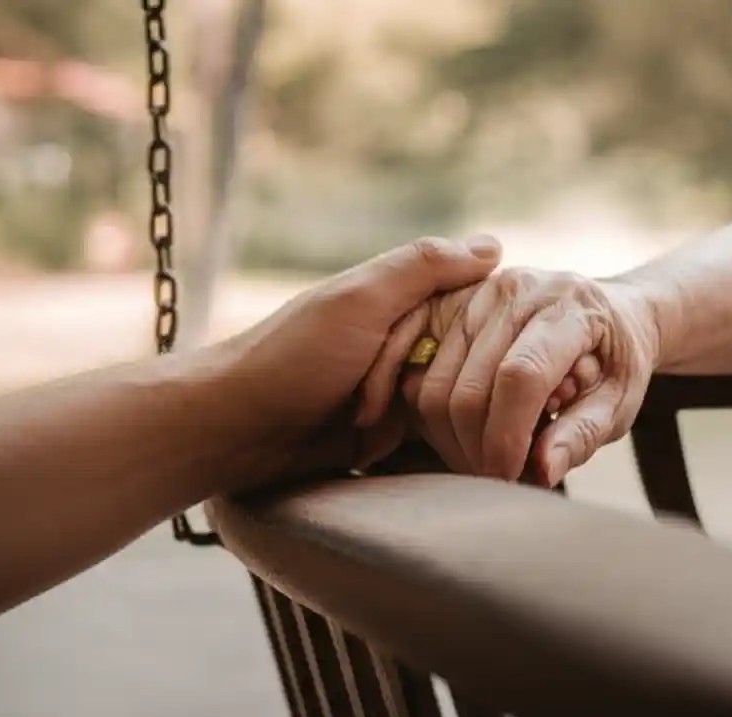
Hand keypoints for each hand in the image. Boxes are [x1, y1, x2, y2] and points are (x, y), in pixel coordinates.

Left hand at [201, 236, 500, 487]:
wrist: (236, 430)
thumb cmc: (291, 359)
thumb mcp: (359, 302)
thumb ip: (421, 269)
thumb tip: (495, 245)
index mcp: (402, 298)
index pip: (478, 309)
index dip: (471, 341)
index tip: (428, 361)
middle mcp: (407, 338)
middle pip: (474, 360)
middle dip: (452, 389)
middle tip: (398, 404)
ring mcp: (400, 385)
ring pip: (459, 401)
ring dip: (445, 421)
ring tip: (408, 431)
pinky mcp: (392, 429)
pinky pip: (436, 436)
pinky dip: (436, 445)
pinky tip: (441, 457)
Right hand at [357, 265, 660, 485]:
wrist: (609, 310)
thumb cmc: (616, 361)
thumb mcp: (620, 401)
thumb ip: (583, 435)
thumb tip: (541, 472)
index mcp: (570, 307)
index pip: (522, 376)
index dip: (508, 437)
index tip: (510, 476)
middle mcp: (515, 290)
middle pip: (469, 387)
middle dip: (476, 450)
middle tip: (496, 479)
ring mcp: (473, 293)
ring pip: (433, 385)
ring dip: (449, 440)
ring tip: (481, 457)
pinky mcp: (444, 304)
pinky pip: (410, 366)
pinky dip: (416, 411)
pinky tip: (443, 435)